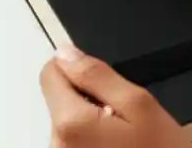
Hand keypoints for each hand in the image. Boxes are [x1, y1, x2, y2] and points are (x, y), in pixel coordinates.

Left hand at [40, 46, 190, 147]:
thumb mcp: (141, 107)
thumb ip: (98, 75)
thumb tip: (67, 54)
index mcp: (70, 123)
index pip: (50, 72)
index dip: (78, 69)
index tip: (103, 83)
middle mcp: (57, 145)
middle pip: (60, 100)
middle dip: (90, 100)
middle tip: (126, 120)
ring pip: (70, 124)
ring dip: (94, 125)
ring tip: (127, 142)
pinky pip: (76, 145)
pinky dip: (95, 144)